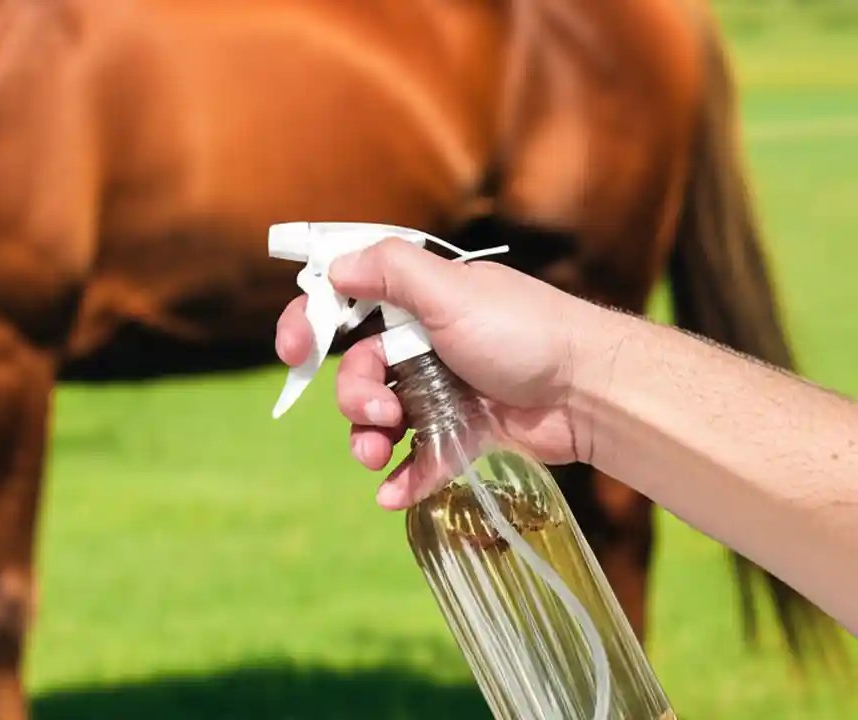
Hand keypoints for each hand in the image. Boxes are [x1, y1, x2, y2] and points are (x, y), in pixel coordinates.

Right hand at [275, 238, 600, 508]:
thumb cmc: (524, 332)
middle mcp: (423, 343)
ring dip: (366, 438)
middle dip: (353, 395)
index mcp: (416, 301)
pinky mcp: (460, 433)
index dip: (311, 324)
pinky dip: (401, 477)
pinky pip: (416, 458)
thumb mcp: (452, 290)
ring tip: (378, 452)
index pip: (345, 305)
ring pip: (379, 419)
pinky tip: (392, 495)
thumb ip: (391, 270)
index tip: (294, 350)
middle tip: (379, 410)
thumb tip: (334, 266)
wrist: (589, 391)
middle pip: (357, 370)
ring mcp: (441, 390)